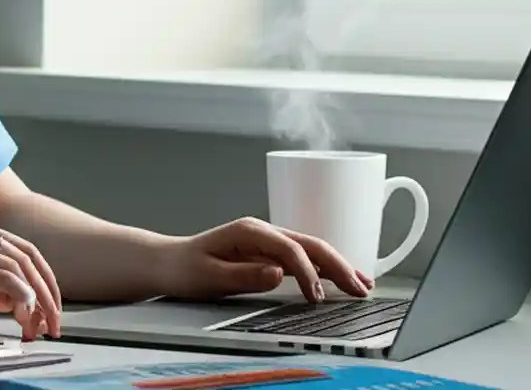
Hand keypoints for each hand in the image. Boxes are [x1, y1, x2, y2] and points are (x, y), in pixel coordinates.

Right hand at [0, 215, 62, 339]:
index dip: (44, 279)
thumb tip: (18, 302)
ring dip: (37, 300)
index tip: (51, 306)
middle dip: (49, 292)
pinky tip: (22, 314)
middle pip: (26, 256)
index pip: (22, 249)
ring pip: (16, 267)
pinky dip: (20, 296)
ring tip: (38, 327)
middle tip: (56, 321)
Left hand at [160, 217, 374, 302]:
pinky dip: (323, 269)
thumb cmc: (184, 268)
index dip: (308, 273)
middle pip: (309, 244)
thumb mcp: (209, 276)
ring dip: (337, 266)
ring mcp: (266, 242)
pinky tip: (340, 279)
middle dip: (338, 265)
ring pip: (310, 250)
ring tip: (363, 284)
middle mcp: (262, 232)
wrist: (167, 263)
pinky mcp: (267, 253)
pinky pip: (302, 259)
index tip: (317, 298)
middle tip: (361, 288)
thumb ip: (245, 275)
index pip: (290, 249)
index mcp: (249, 232)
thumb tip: (278, 273)